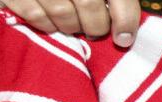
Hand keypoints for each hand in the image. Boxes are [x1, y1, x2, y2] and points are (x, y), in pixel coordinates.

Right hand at [0, 0, 140, 45]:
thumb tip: (125, 34)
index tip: (123, 39)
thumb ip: (114, 3)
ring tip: (72, 26)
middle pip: (88, 4)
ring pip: (62, 13)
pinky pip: (36, 16)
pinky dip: (47, 25)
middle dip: (96, 26)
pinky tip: (51, 22)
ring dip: (71, 27)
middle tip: (94, 32)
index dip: (125, 19)